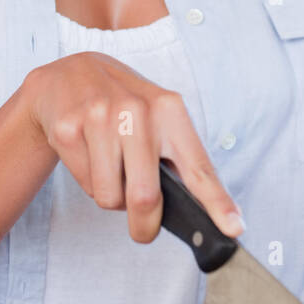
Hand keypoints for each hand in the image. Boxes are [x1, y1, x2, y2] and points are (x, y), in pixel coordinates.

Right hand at [24, 51, 243, 242]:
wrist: (70, 75)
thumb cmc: (123, 104)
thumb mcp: (157, 116)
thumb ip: (177, 157)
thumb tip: (200, 208)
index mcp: (169, 109)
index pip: (198, 166)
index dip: (217, 201)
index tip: (234, 227)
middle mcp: (137, 111)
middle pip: (146, 197)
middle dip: (145, 226)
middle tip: (143, 228)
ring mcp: (100, 117)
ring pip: (110, 198)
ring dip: (112, 195)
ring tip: (110, 165)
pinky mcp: (69, 128)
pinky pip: (85, 184)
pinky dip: (89, 181)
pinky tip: (89, 152)